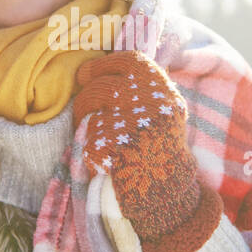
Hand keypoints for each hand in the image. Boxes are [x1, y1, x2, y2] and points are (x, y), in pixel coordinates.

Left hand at [73, 51, 221, 251]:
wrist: (166, 190)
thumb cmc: (161, 146)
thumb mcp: (164, 108)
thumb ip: (141, 85)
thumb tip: (100, 63)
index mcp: (163, 92)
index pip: (126, 62)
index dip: (102, 65)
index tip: (87, 73)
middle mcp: (148, 106)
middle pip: (100, 86)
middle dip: (87, 94)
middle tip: (86, 104)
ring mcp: (129, 129)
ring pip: (88, 111)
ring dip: (84, 119)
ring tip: (98, 131)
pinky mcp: (111, 152)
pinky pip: (87, 139)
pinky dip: (89, 147)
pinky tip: (105, 156)